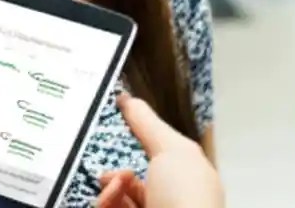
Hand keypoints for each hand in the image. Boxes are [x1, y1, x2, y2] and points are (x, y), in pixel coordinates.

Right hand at [95, 94, 223, 207]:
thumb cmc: (185, 197)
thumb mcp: (172, 150)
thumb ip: (147, 123)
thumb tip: (126, 96)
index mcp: (188, 181)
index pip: (160, 158)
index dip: (140, 146)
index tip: (117, 132)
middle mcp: (170, 202)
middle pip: (132, 181)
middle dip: (116, 173)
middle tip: (112, 174)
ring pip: (115, 199)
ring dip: (110, 188)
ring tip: (112, 187)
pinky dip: (105, 203)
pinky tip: (109, 198)